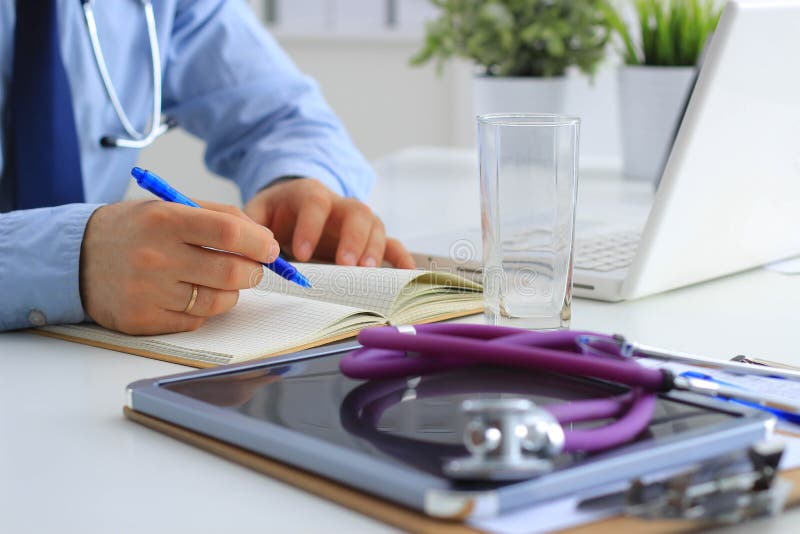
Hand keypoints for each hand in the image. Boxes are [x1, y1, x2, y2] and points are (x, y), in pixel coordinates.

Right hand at [80, 200, 278, 334]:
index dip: (259, 243)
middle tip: (253, 268)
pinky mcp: (142, 320)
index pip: (229, 233)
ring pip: (218, 302)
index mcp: (164, 220)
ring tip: (219, 280)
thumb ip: (220, 217)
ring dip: (230, 293)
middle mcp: (155, 257)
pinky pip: (195, 321)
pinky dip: (203, 310)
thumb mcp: (171, 207)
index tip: (270, 249)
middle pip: (230, 272)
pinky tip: (189, 294)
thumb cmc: (136, 229)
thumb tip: (264, 239)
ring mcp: (147, 292)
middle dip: (253, 272)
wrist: (77, 257)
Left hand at [243, 178, 414, 268]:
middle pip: (356, 212)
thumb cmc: (276, 212)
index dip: (310, 227)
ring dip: (374, 249)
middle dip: (352, 239)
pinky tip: (406, 273)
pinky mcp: (368, 238)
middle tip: (344, 264)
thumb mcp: (256, 212)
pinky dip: (401, 258)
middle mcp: (339, 205)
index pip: (316, 203)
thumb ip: (251, 226)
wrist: (292, 204)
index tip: (300, 254)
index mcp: (309, 194)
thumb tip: (251, 247)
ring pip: (375, 226)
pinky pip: (392, 243)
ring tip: (366, 272)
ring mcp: (357, 222)